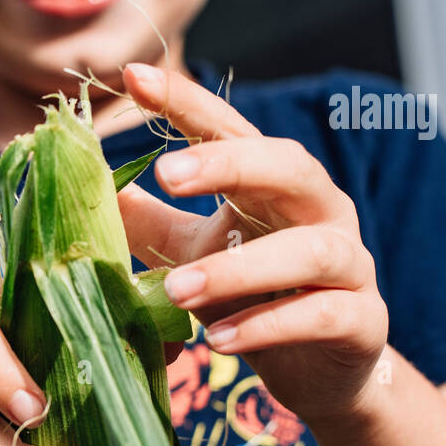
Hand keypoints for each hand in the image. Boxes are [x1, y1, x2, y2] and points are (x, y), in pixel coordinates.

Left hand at [116, 63, 388, 424]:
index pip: (230, 130)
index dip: (186, 103)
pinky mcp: (360, 320)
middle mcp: (319, 209)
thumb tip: (84, 185)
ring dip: (239, 268)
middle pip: (288, 165)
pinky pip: (320, 315)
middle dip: (230, 163)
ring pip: (308, 250)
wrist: (319, 368)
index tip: (135, 78)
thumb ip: (147, 220)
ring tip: (177, 289)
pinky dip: (267, 327)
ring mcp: (348, 264)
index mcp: (272, 183)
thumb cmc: (253, 293)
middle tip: (167, 175)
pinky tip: (218, 339)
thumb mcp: (193, 250)